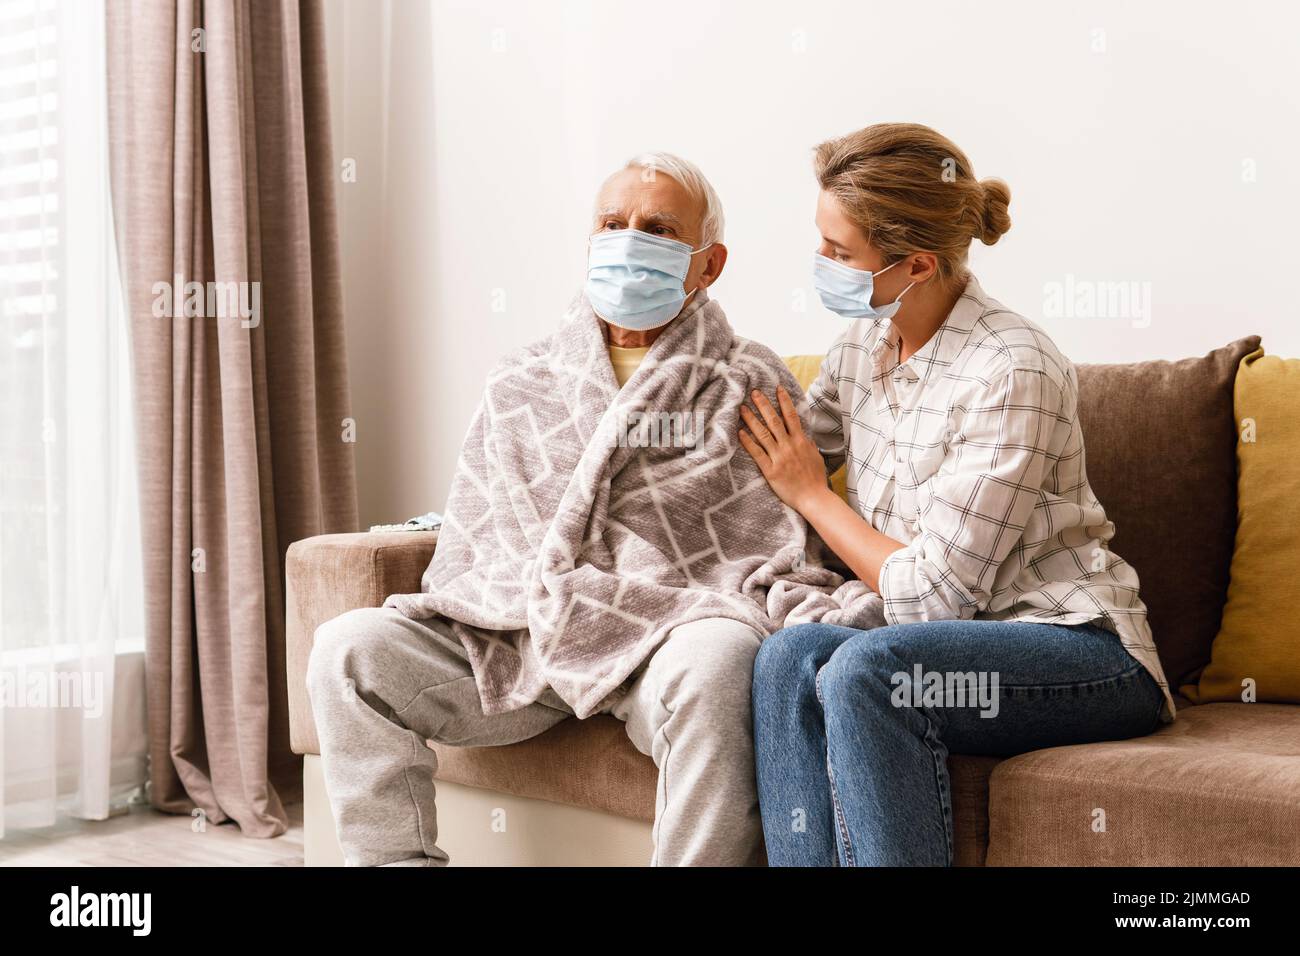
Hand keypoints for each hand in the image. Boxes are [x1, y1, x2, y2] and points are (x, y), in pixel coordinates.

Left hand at [738, 386, 829, 513]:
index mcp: (801, 441)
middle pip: (774, 420)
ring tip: (742, 408)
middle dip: (763, 404)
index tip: (777, 388)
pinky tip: (739, 432)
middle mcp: (789, 446)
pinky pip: (757, 453)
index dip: (784, 401)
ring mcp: (779, 457)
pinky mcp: (771, 470)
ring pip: (763, 434)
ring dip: (752, 419)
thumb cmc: (815, 479)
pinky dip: (748, 442)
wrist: (814, 498)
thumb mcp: (816, 457)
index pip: (791, 416)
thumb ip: (808, 444)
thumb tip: (805, 436)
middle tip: (754, 392)